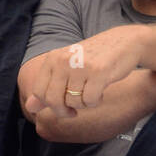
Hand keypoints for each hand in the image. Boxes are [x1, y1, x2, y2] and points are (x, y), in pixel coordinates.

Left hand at [24, 25, 146, 119]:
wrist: (125, 42)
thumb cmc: (94, 58)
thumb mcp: (67, 69)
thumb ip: (48, 88)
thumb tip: (29, 108)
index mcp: (53, 59)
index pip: (39, 92)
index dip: (50, 105)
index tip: (62, 108)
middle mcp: (63, 60)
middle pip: (53, 100)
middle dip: (64, 112)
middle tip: (74, 112)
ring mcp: (81, 65)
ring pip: (73, 102)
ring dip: (83, 104)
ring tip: (92, 91)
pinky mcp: (99, 72)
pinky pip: (90, 101)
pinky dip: (95, 101)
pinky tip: (101, 90)